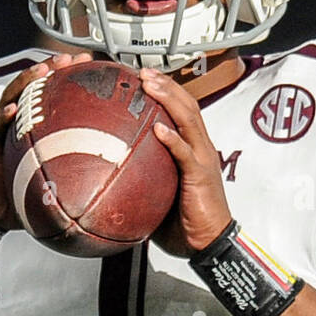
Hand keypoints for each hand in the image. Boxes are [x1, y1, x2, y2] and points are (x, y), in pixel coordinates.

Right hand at [0, 52, 91, 229]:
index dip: (68, 78)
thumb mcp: (52, 181)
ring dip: (27, 82)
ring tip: (43, 70)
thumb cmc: (17, 195)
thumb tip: (109, 179)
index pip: (50, 96)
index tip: (89, 66)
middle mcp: (16, 123)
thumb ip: (73, 173)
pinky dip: (3, 117)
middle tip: (71, 58)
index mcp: (32, 128)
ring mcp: (1, 131)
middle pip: (33, 88)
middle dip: (52, 69)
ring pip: (12, 98)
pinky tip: (12, 109)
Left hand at [139, 67, 232, 256]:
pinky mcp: (201, 175)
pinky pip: (186, 153)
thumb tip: (107, 176)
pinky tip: (159, 129)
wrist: (208, 242)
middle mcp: (201, 148)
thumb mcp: (158, 194)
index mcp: (192, 150)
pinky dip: (173, 139)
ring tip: (151, 85)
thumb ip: (142, 178)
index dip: (165, 92)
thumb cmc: (184, 222)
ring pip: (188, 119)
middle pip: (186, 105)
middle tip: (142, 73)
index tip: (143, 79)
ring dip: (169, 99)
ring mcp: (202, 159)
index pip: (181, 112)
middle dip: (165, 86)